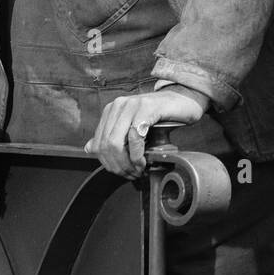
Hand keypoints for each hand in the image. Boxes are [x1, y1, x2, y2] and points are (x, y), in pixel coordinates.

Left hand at [86, 87, 208, 178]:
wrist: (184, 99)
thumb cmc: (160, 115)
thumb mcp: (133, 124)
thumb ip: (112, 135)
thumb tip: (89, 148)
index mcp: (111, 109)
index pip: (98, 143)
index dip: (108, 163)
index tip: (122, 172)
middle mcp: (118, 105)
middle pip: (105, 145)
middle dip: (117, 166)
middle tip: (131, 174)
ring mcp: (131, 105)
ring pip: (116, 143)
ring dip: (126, 163)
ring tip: (137, 170)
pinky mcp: (146, 108)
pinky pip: (134, 137)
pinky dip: (137, 154)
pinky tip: (143, 161)